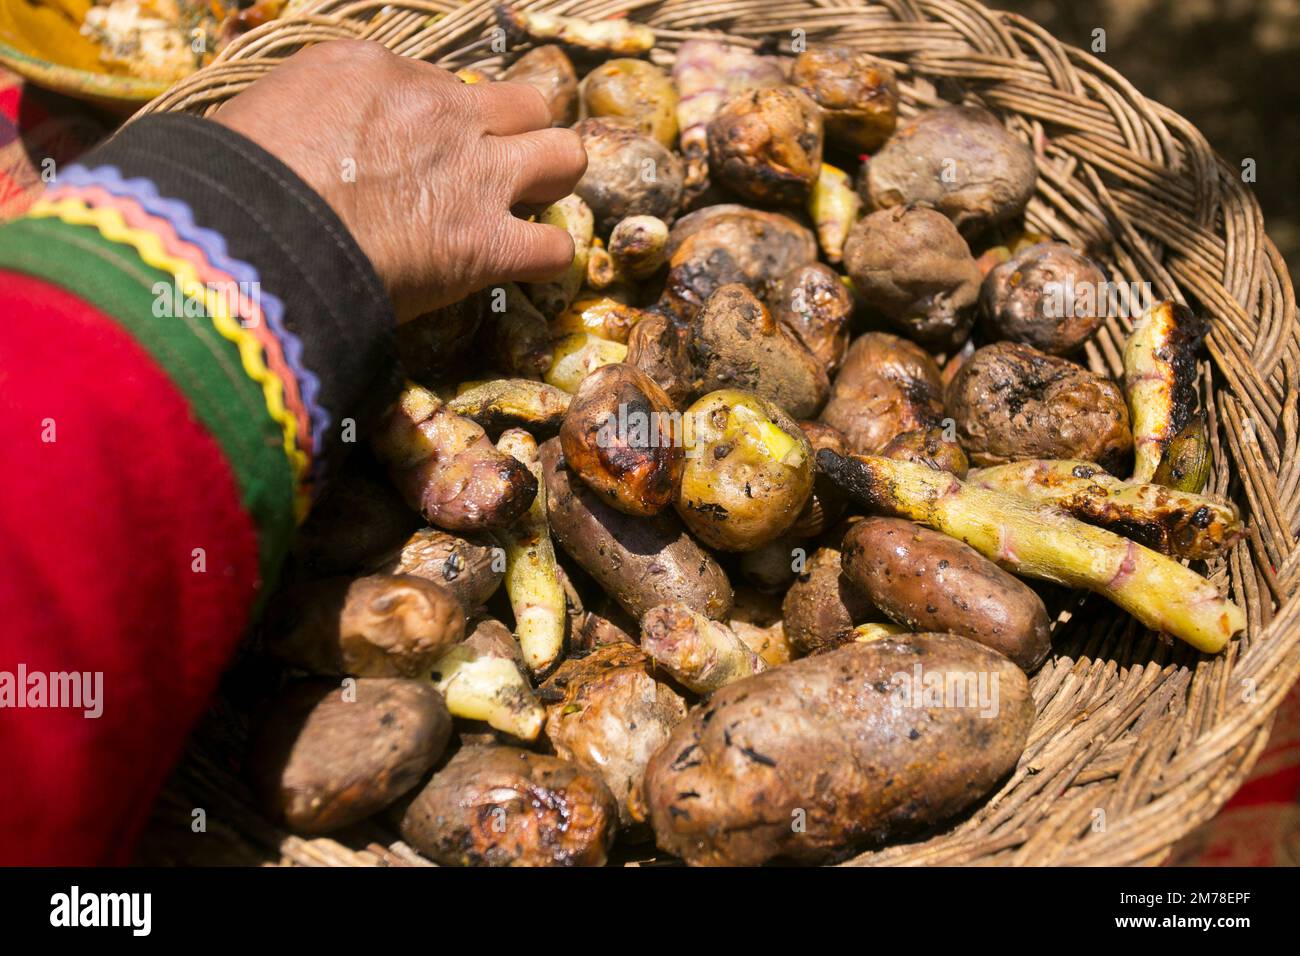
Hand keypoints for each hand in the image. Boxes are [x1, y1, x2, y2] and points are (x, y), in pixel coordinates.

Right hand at [214, 39, 586, 321]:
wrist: (248, 238)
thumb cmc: (228, 186)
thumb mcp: (254, 116)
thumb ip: (298, 122)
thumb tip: (294, 150)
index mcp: (373, 68)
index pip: (437, 84)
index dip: (437, 125)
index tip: (415, 157)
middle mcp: (437, 109)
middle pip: (524, 103)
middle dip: (517, 135)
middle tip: (495, 171)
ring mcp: (472, 173)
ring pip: (564, 155)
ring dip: (552, 181)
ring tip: (530, 208)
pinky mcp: (485, 243)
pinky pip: (554, 247)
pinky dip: (546, 260)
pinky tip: (524, 268)